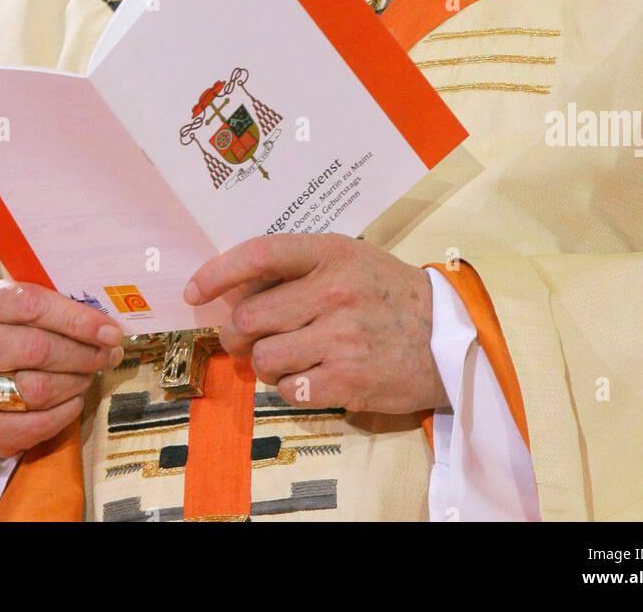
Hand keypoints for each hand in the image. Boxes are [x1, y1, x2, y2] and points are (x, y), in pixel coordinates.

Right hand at [0, 280, 123, 472]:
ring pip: (37, 390)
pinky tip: (74, 399)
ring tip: (89, 374)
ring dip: (76, 382)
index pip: (32, 305)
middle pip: (37, 350)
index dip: (77, 319)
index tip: (110, 331)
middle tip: (108, 355)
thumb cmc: (9, 329)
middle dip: (83, 354)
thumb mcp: (21, 305)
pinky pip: (35, 425)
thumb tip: (108, 329)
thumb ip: (57, 307)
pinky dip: (64, 413)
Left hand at [184, 234, 447, 413]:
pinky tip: (313, 376)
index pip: (260, 254)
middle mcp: (333, 291)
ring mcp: (341, 337)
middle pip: (248, 317)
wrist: (448, 335)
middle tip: (248, 338)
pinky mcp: (348, 380)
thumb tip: (234, 287)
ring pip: (263, 358)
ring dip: (265, 364)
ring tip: (288, 358)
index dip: (218, 272)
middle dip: (237, 333)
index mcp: (331, 253)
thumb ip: (299, 267)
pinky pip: (289, 389)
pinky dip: (291, 388)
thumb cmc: (389, 294)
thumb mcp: (349, 258)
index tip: (195, 289)